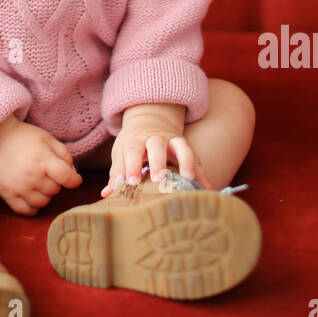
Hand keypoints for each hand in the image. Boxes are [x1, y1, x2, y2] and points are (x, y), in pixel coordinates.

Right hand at [0, 118, 82, 215]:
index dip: (74, 180)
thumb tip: (74, 174)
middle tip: (47, 173)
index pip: (67, 178)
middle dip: (55, 182)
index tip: (74, 179)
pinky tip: (31, 196)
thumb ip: (64, 155)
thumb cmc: (23, 137)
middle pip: (55, 190)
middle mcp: (31, 176)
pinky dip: (32, 207)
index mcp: (43, 160)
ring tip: (38, 183)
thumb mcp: (47, 138)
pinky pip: (26, 211)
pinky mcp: (7, 195)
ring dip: (44, 194)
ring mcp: (19, 187)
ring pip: (42, 203)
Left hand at [99, 108, 213, 196]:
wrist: (149, 122)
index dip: (132, 164)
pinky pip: (198, 161)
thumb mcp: (122, 154)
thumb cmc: (133, 144)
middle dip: (158, 161)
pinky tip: (209, 191)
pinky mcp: (187, 150)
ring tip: (189, 179)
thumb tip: (107, 194)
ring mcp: (174, 142)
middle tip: (159, 178)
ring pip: (182, 147)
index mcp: (136, 140)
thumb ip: (117, 174)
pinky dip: (204, 175)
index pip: (133, 149)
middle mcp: (156, 138)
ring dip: (187, 162)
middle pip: (157, 146)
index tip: (132, 181)